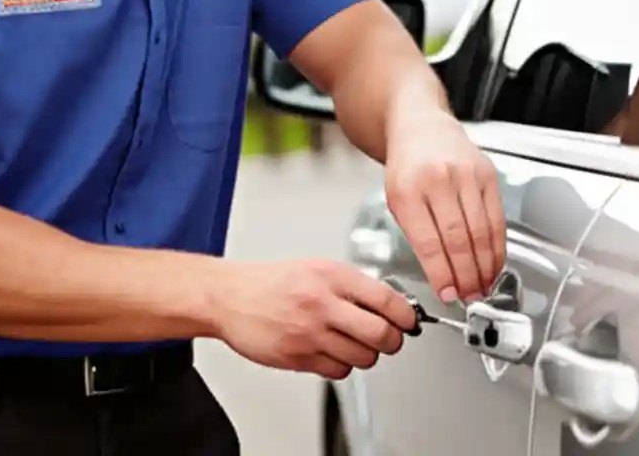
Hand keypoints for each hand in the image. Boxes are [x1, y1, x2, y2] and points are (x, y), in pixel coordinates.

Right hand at [212, 259, 417, 379]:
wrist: (229, 297)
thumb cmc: (271, 282)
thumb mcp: (316, 268)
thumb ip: (351, 285)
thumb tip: (388, 304)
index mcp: (331, 276)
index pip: (386, 300)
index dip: (406, 315)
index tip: (408, 321)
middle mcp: (321, 303)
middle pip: (381, 334)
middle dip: (393, 341)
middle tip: (390, 339)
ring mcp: (309, 333)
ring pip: (363, 357)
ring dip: (367, 355)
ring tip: (356, 344)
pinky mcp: (297, 357)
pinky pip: (338, 370)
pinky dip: (342, 365)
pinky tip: (332, 351)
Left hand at [384, 109, 505, 303]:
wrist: (421, 126)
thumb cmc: (407, 167)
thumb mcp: (396, 200)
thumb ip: (417, 235)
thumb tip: (442, 276)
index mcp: (407, 191)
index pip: (429, 242)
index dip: (441, 273)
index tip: (447, 294)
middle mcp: (438, 180)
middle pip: (459, 239)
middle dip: (467, 275)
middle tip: (470, 296)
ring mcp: (465, 175)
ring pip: (481, 231)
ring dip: (485, 265)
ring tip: (483, 286)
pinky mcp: (487, 174)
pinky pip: (496, 218)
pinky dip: (498, 245)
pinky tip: (495, 262)